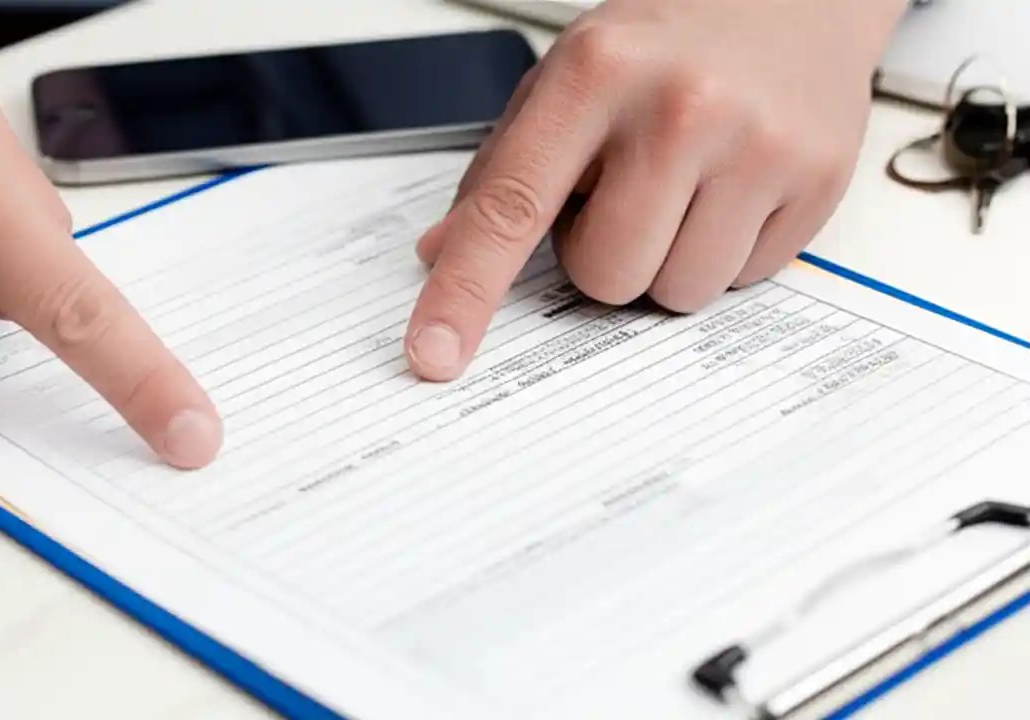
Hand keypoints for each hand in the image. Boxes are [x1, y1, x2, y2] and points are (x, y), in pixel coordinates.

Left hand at [404, 0, 907, 380]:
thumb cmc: (667, 40)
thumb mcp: (567, 77)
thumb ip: (503, 169)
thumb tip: (444, 251)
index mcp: (594, 75)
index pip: (511, 207)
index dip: (465, 291)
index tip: (433, 353)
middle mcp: (678, 108)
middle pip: (603, 277)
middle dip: (602, 255)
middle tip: (626, 193)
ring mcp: (757, 145)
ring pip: (676, 293)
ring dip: (667, 261)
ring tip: (684, 187)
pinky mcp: (818, 179)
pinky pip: (744, 282)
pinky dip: (727, 252)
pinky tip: (732, 187)